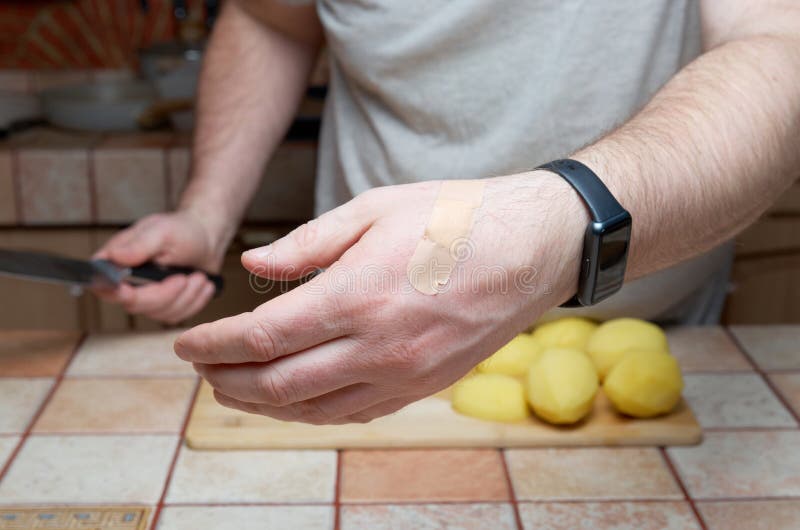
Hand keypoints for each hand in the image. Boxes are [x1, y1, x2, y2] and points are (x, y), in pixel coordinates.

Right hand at [94, 211, 226, 323]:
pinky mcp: (166, 306)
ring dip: (186, 296)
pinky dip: (195, 301)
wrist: (208, 239)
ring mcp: (147, 296)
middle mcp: (128, 281)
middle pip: (135, 305)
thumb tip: (115, 256)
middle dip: (165, 293)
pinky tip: (203, 285)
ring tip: (199, 276)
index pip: (104, 285)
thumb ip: (140, 244)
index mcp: (118, 260)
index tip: (129, 291)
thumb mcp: (163, 231)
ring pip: (160, 313)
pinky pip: (177, 316)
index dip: (115, 292)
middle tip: (184, 278)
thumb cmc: (183, 230)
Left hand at [175, 172, 587, 423]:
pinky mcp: (421, 387)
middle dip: (226, 381)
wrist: (530, 250)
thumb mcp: (375, 209)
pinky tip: (292, 399)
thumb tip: (252, 265)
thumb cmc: (454, 219)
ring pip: (311, 409)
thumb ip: (307, 243)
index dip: (214, 345)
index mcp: (357, 295)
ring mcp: (402, 375)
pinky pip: (352, 413)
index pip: (261, 337)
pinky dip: (309, 411)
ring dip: (261, 404)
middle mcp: (377, 346)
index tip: (185, 345)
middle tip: (200, 371)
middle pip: (277, 384)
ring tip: (232, 390)